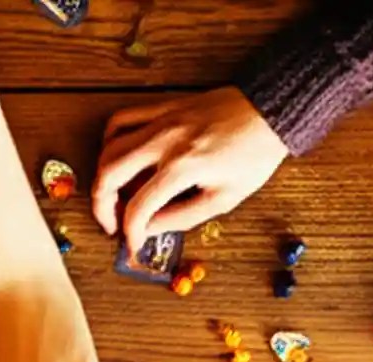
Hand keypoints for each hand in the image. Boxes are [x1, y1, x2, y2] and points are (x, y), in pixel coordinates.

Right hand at [92, 87, 288, 253]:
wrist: (270, 112)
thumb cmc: (254, 154)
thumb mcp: (224, 198)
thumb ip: (183, 216)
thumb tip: (151, 228)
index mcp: (182, 167)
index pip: (138, 207)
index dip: (130, 232)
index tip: (133, 244)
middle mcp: (164, 141)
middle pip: (109, 174)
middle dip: (101, 206)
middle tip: (109, 223)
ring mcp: (161, 121)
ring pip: (109, 147)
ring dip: (102, 175)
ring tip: (112, 194)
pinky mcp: (163, 107)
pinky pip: (121, 118)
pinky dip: (110, 139)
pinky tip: (116, 156)